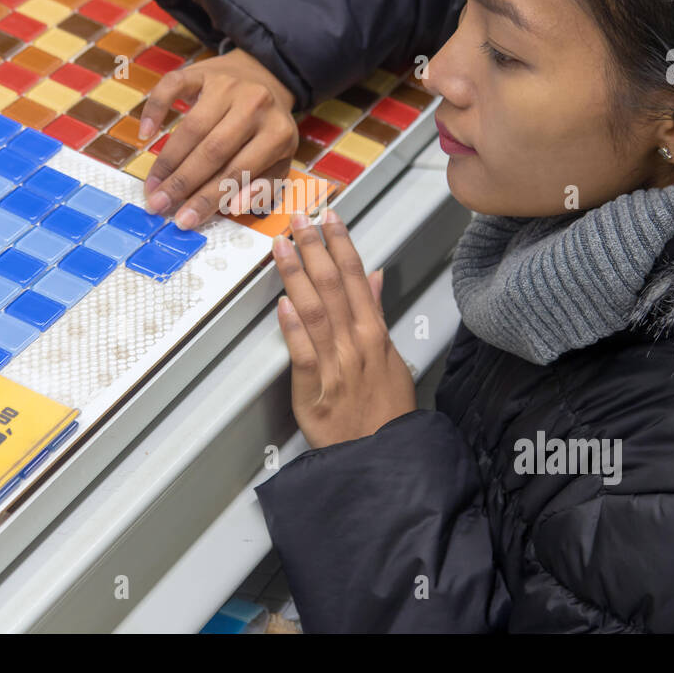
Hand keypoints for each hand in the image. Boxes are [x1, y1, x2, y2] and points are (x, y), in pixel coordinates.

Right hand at [139, 48, 298, 229]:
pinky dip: (155, 109)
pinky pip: (172, 87)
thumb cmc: (268, 130)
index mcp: (277, 133)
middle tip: (158, 205)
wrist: (266, 77)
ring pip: (191, 127)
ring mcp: (227, 85)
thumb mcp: (279, 160)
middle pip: (212, 151)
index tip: (184, 220)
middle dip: (182, 183)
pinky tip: (146, 134)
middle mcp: (255, 105)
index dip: (207, 198)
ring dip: (167, 160)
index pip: (237, 171)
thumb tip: (234, 207)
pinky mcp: (203, 70)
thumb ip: (263, 187)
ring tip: (151, 185)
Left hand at [272, 209, 416, 448]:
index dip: (340, 243)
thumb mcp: (391, 355)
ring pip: (315, 311)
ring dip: (296, 275)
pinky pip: (303, 355)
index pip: (355, 276)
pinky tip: (284, 305)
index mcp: (374, 333)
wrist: (382, 455)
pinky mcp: (315, 392)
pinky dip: (294, 329)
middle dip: (314, 247)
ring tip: (282, 246)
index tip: (329, 217)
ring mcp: (335, 367)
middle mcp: (355, 343)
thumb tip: (373, 277)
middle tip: (299, 218)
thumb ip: (377, 313)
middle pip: (333, 285)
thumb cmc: (386, 410)